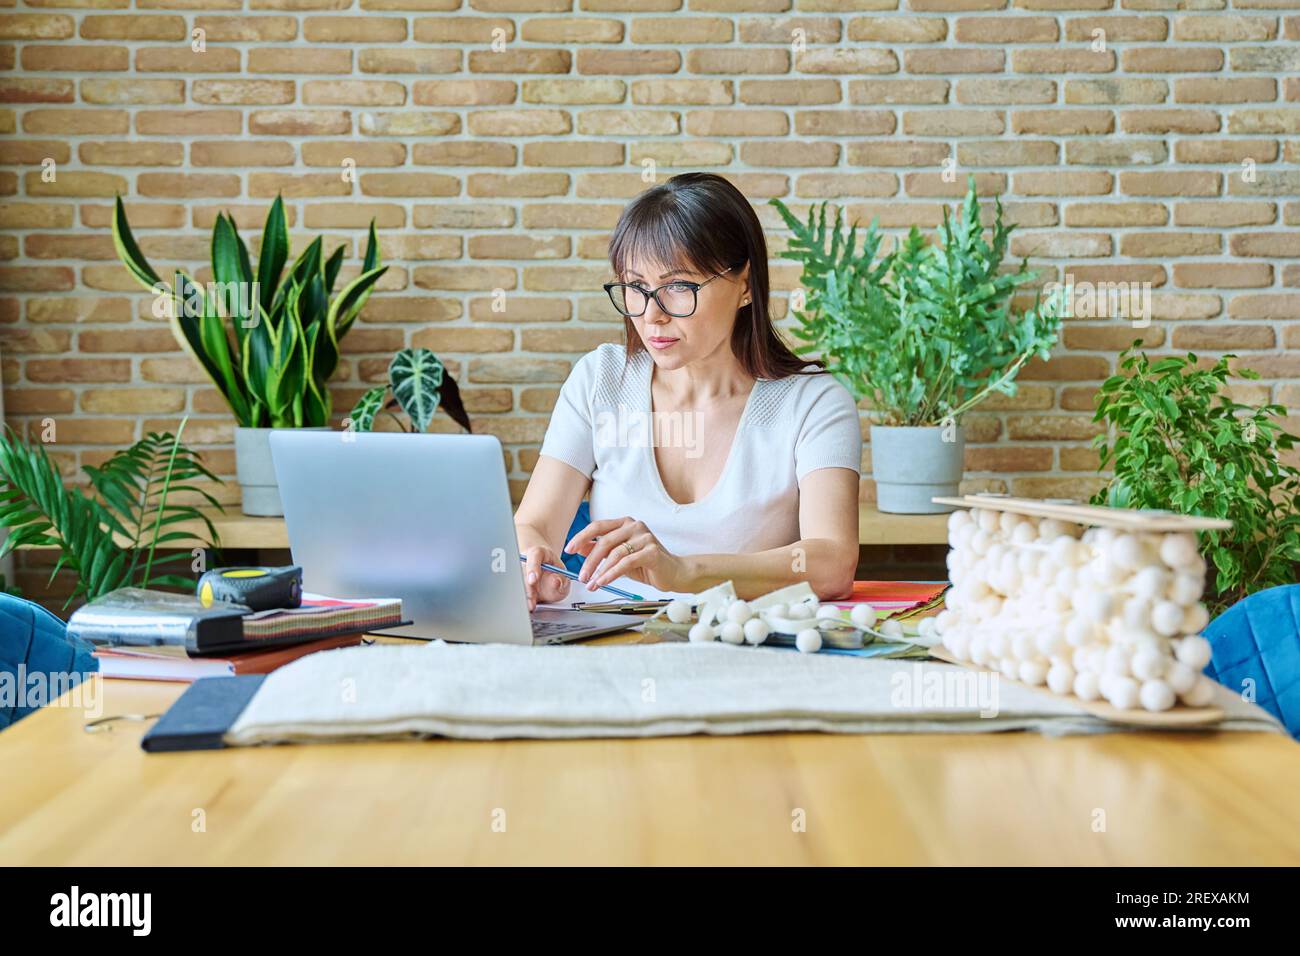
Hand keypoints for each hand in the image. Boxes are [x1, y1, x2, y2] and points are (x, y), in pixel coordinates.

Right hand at [521, 545, 570, 611]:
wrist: (546, 574)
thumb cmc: (554, 573)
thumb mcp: (563, 575)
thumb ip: (562, 579)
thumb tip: (556, 581)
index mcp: (538, 553)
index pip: (534, 556)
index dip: (533, 568)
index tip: (533, 580)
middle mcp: (524, 560)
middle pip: (521, 572)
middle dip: (526, 588)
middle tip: (532, 602)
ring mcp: (517, 571)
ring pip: (516, 583)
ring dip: (523, 596)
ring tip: (531, 606)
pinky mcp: (514, 583)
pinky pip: (515, 592)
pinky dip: (521, 600)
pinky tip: (526, 606)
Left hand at [565, 516, 686, 593]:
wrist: (674, 573)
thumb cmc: (647, 564)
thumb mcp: (620, 556)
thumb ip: (602, 550)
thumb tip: (579, 548)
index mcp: (625, 523)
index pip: (598, 526)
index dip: (581, 537)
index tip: (568, 550)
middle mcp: (635, 526)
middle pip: (604, 541)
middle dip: (589, 560)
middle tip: (581, 576)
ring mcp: (644, 537)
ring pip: (614, 553)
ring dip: (599, 571)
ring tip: (591, 584)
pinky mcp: (651, 551)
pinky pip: (626, 563)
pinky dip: (611, 574)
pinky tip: (603, 582)